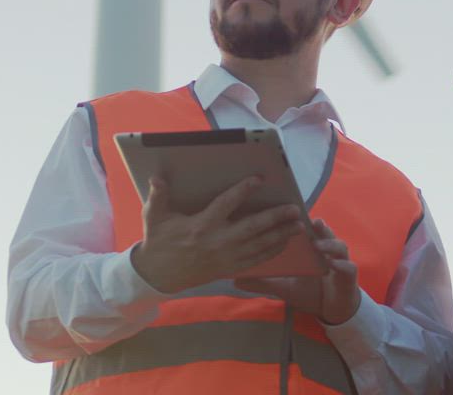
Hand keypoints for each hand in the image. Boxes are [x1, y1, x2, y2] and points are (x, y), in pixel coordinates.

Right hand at [130, 176, 303, 292]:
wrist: (158, 275)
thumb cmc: (158, 242)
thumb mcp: (154, 218)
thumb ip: (159, 196)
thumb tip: (156, 177)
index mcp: (201, 225)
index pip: (226, 204)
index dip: (243, 190)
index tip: (259, 179)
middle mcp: (217, 241)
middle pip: (252, 228)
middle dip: (275, 218)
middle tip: (294, 209)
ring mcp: (225, 257)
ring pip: (258, 245)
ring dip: (280, 235)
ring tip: (298, 225)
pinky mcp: (229, 268)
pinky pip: (256, 260)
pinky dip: (272, 252)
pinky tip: (285, 243)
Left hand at [234, 219, 360, 324]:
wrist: (331, 310)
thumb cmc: (309, 292)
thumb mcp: (283, 287)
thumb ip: (264, 281)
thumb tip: (236, 279)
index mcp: (310, 248)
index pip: (305, 229)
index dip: (298, 220)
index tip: (286, 211)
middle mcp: (326, 249)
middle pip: (323, 232)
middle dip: (316, 226)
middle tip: (306, 221)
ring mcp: (340, 261)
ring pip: (338, 246)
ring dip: (329, 243)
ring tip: (318, 245)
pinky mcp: (348, 277)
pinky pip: (348, 268)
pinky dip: (342, 266)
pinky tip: (333, 266)